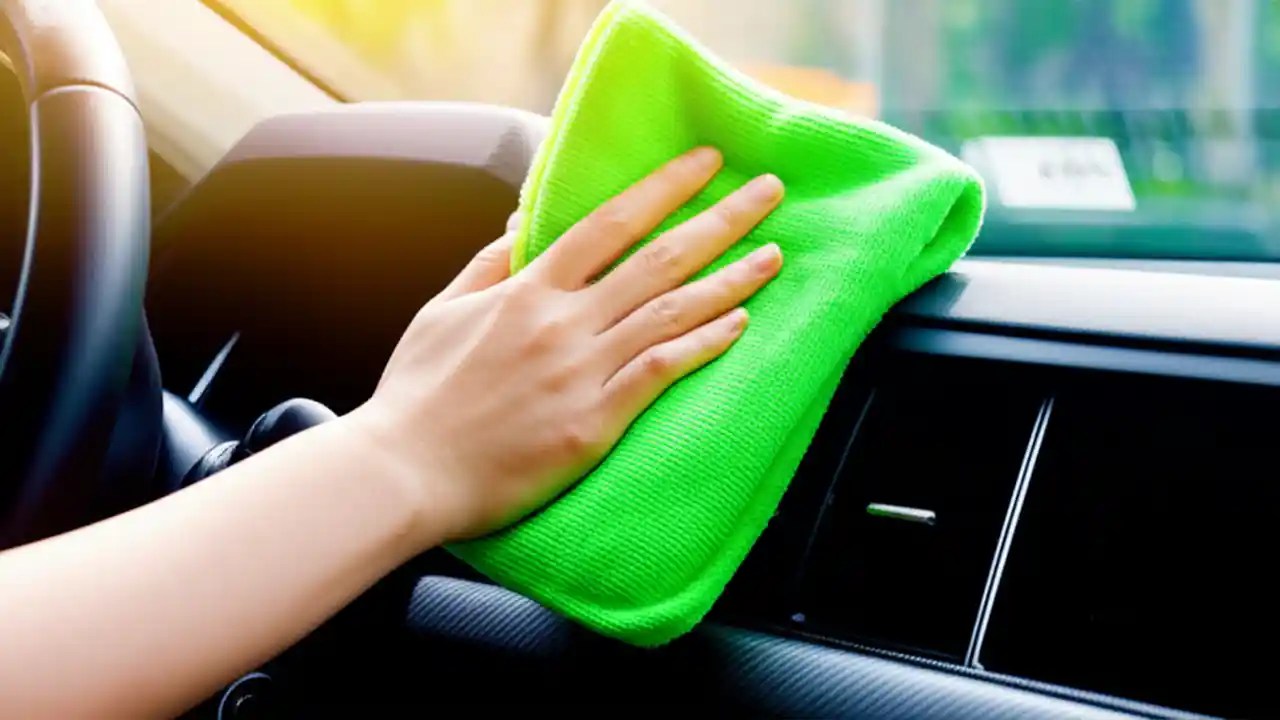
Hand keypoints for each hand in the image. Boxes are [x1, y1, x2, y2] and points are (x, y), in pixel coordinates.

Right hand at [349, 147, 783, 542]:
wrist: (406, 471)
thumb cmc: (418, 395)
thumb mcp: (444, 310)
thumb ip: (490, 263)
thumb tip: (520, 221)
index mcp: (527, 289)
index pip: (610, 221)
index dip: (664, 187)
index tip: (705, 162)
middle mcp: (563, 321)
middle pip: (659, 258)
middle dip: (721, 219)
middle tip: (769, 192)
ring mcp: (582, 370)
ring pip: (672, 311)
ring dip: (731, 279)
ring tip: (773, 255)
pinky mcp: (594, 421)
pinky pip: (661, 371)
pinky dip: (703, 344)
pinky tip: (740, 325)